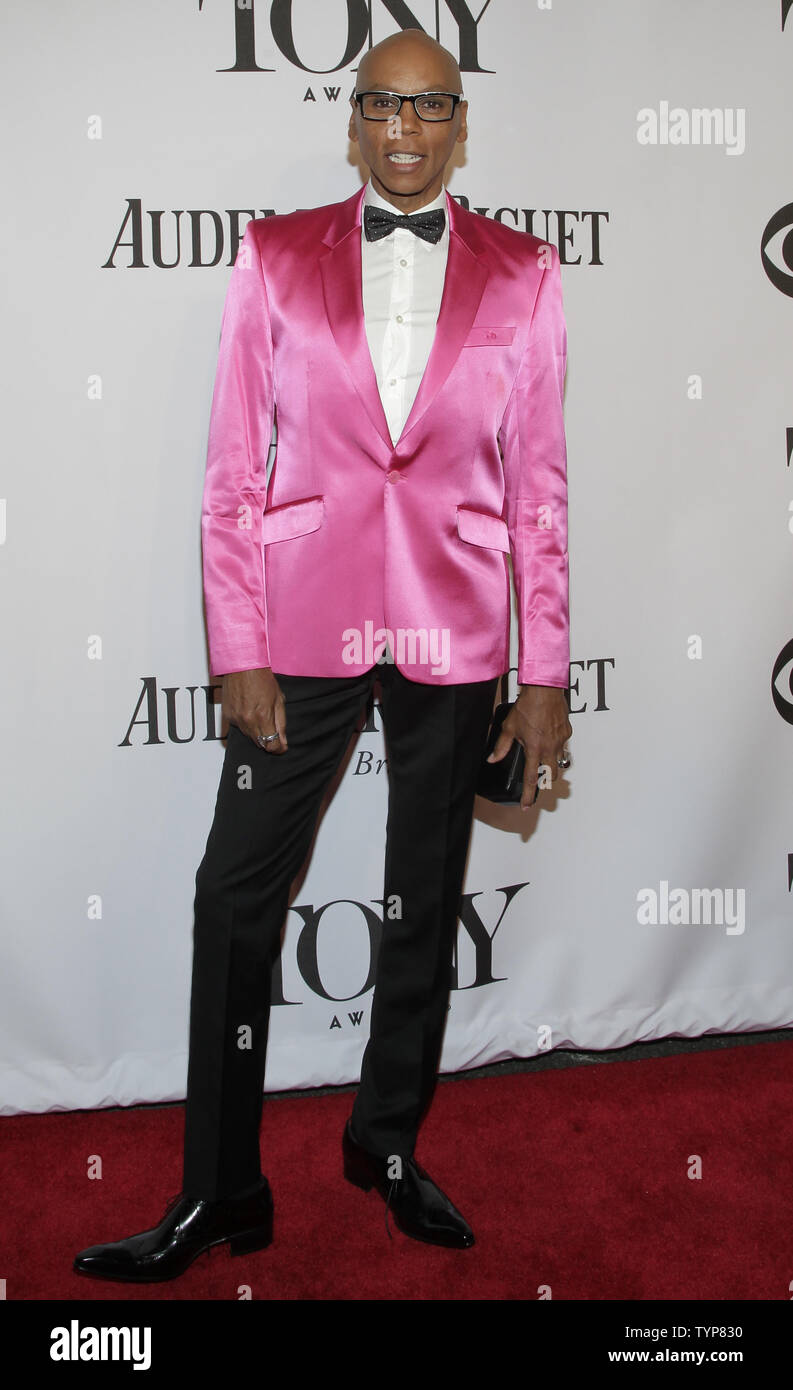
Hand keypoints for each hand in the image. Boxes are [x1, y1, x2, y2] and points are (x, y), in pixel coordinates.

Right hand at [222, 667, 287, 753]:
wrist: (242, 665)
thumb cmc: (261, 678)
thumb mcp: (279, 699)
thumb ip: (281, 723)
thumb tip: (283, 741)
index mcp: (263, 717)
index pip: (271, 746)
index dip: (279, 748)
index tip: (282, 747)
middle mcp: (247, 720)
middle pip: (260, 743)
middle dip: (269, 739)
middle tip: (273, 728)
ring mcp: (236, 719)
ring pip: (249, 736)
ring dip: (257, 732)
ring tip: (260, 714)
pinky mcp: (227, 716)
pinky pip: (239, 727)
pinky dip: (245, 724)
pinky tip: (249, 710)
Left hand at [487, 684, 571, 810]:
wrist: (544, 690)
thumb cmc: (528, 706)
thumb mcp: (509, 727)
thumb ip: (501, 746)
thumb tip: (493, 758)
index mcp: (534, 749)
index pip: (531, 779)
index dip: (528, 795)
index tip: (527, 806)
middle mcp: (550, 748)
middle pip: (551, 776)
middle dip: (544, 782)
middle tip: (538, 783)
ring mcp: (561, 741)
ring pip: (559, 762)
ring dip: (551, 765)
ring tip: (542, 759)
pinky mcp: (567, 732)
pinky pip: (563, 745)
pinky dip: (556, 746)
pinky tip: (548, 738)